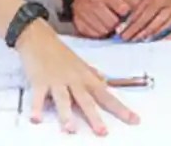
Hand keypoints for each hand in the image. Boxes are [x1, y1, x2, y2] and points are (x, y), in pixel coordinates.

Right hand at [15, 19, 139, 134]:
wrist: (38, 36)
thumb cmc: (59, 51)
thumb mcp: (80, 63)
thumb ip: (92, 74)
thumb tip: (104, 82)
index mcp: (86, 77)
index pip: (106, 95)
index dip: (120, 109)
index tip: (134, 120)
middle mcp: (74, 80)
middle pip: (86, 100)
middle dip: (94, 117)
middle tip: (102, 133)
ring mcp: (56, 80)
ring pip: (63, 99)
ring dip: (66, 114)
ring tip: (70, 129)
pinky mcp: (39, 80)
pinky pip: (38, 96)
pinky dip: (36, 107)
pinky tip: (36, 119)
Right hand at [71, 0, 137, 38]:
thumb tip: (136, 2)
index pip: (122, 8)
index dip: (126, 12)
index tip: (125, 12)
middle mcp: (93, 4)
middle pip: (113, 23)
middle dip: (117, 24)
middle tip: (117, 22)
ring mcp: (84, 15)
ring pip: (104, 31)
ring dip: (109, 30)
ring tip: (109, 24)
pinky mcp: (79, 25)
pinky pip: (94, 35)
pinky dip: (100, 34)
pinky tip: (100, 27)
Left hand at [116, 0, 170, 41]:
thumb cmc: (170, 8)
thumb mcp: (155, 5)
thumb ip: (141, 13)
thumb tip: (123, 28)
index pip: (141, 9)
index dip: (131, 21)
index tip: (122, 31)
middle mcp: (170, 0)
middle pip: (150, 14)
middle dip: (138, 28)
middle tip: (128, 39)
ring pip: (164, 20)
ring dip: (152, 31)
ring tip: (141, 40)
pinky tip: (163, 41)